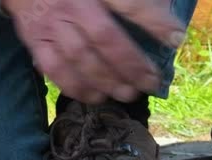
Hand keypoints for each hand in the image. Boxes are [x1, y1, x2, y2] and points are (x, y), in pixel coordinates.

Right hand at [2, 0, 185, 103]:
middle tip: (150, 83)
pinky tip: (94, 96)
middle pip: (105, 37)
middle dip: (131, 64)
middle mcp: (73, 4)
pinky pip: (55, 69)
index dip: (154, 21)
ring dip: (106, 80)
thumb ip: (131, 1)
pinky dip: (76, 86)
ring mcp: (51, 23)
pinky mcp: (35, 40)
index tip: (176, 38)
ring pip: (81, 57)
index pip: (128, 3)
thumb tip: (166, 23)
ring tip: (127, 94)